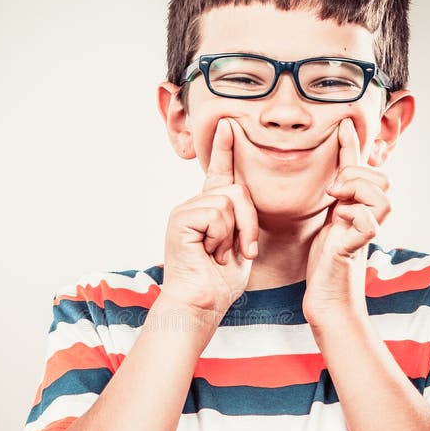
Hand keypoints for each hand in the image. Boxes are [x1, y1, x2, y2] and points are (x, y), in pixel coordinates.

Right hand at [161, 117, 259, 317]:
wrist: (200, 305)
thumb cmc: (219, 282)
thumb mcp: (240, 244)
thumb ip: (243, 218)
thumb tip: (243, 194)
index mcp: (209, 211)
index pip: (220, 174)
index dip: (225, 149)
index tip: (229, 125)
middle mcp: (195, 206)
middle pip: (237, 189)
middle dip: (249, 222)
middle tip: (241, 250)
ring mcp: (185, 210)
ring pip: (229, 200)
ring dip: (234, 233)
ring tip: (219, 254)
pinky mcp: (180, 218)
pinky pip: (217, 212)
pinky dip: (221, 236)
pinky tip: (208, 252)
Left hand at [303, 117, 390, 330]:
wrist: (326, 301)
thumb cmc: (325, 267)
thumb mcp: (326, 225)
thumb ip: (334, 203)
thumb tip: (330, 180)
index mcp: (357, 209)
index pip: (360, 171)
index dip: (353, 146)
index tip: (342, 124)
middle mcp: (367, 218)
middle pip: (380, 179)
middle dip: (355, 175)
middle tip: (333, 192)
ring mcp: (365, 233)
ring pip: (382, 197)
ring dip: (357, 192)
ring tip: (337, 203)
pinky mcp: (356, 249)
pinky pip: (370, 222)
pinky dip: (356, 217)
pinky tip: (340, 223)